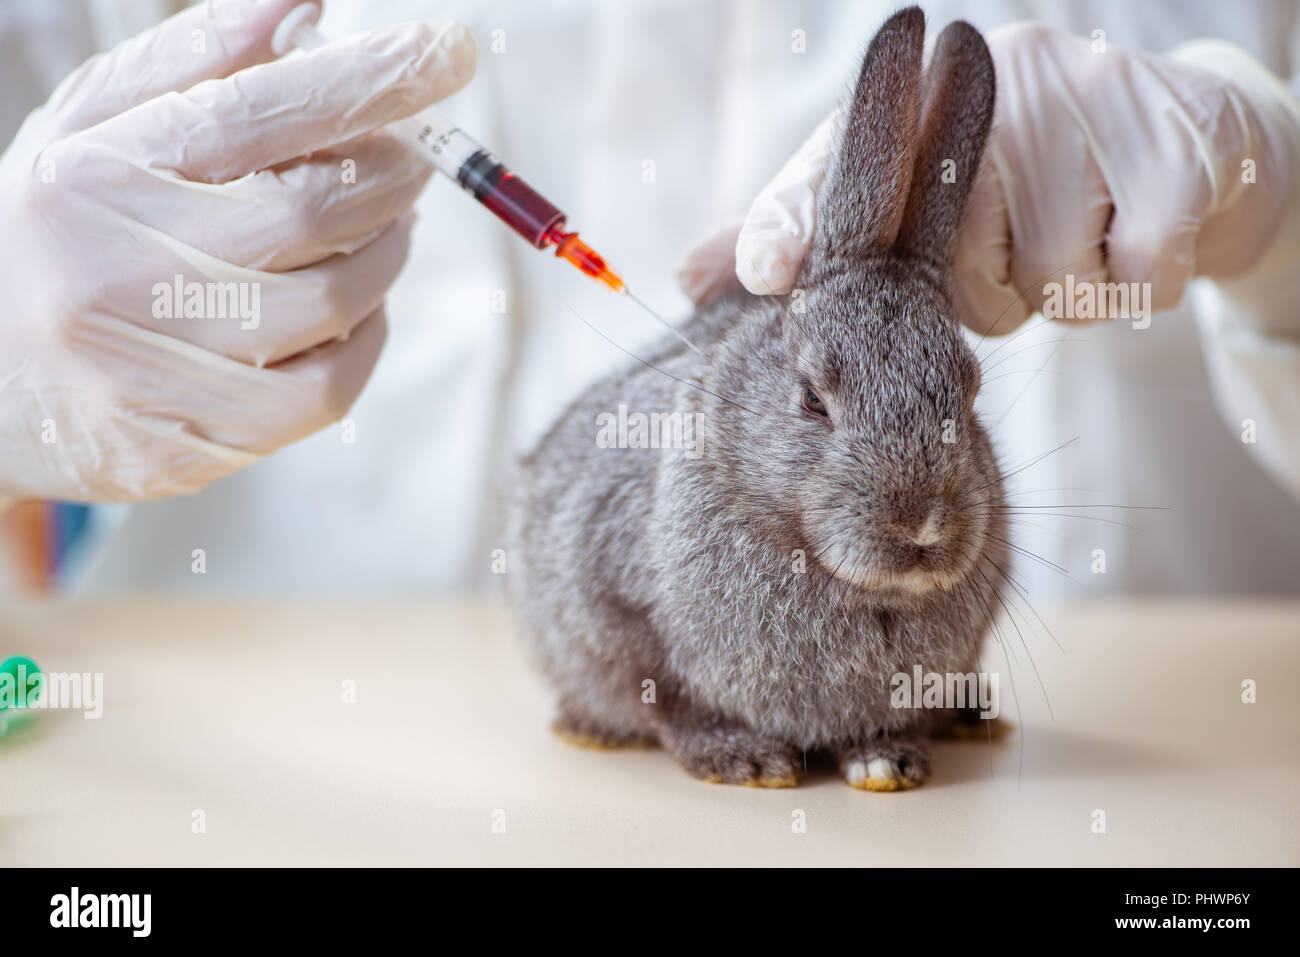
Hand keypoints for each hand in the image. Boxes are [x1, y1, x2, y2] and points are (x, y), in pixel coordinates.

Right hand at [0, 0, 474, 502]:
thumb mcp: (95, 131)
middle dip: (392, 171)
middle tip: (408, 155)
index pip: (257, 113)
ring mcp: (158, 365)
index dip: (368, 79)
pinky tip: (352, 309)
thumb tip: (307, 5)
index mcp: (98, 175)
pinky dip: (368, 336)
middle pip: (315, 210)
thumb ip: (198, 63)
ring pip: (338, 301)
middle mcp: (122, 270)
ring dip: (388, 251)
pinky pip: (331, 389)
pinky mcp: (196, 441)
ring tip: (377, 226)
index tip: (444, 51)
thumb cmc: (55, 236)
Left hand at [678, 22, 1299, 334]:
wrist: (1173, 140)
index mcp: (913, 108)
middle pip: (959, 276)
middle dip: (986, 296)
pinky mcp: (1171, 152)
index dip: (795, 226)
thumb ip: (802, 234)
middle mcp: (990, 89)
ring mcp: (1083, 110)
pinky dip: (1138, 286)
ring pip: (1047, 287)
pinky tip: (1133, 235)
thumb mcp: (904, 208)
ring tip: (1074, 233)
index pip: (836, 171)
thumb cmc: (1011, 184)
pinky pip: (1135, 280)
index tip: (770, 277)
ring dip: (1062, 292)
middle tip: (1010, 249)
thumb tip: (685, 277)